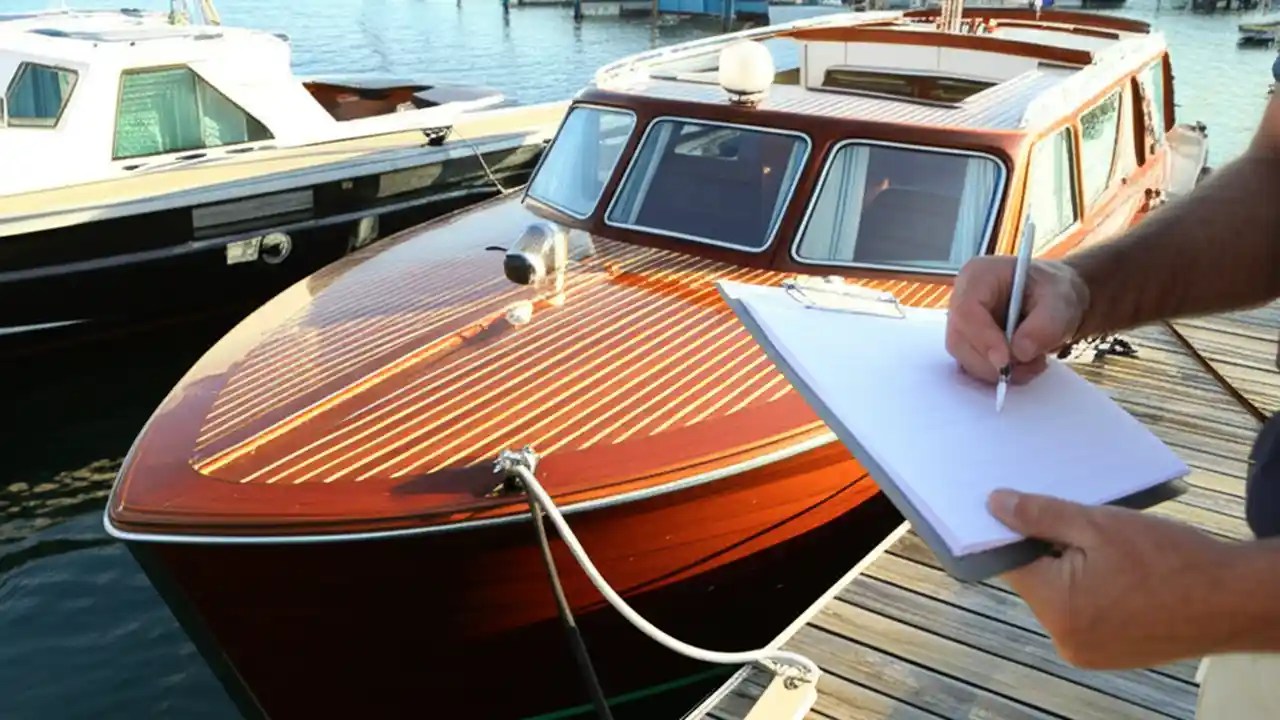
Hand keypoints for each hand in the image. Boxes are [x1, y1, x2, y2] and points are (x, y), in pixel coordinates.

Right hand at [946, 256, 1089, 383]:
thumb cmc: (1054, 292)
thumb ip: (1043, 325)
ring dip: (997, 371)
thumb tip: (1020, 353)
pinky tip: (1022, 366)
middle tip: (1028, 366)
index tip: (1006, 362)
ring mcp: (962, 323)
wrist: (1055, 301)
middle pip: (959, 339)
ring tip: (1032, 364)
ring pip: (964, 357)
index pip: (966, 311)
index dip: (983, 338)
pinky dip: (997, 374)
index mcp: (978, 275)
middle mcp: (961, 298)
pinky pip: (973, 366)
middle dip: (991, 362)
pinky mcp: (968, 343)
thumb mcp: (1060, 301)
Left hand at [988, 489, 1237, 668]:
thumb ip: (1041, 515)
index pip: (1009, 564)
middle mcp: (1066, 639)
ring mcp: (1089, 652)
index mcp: (1057, 608)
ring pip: (1060, 598)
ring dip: (1072, 571)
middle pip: (1035, 582)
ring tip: (1108, 550)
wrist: (1233, 598)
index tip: (1022, 510)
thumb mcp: (1098, 524)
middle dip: (1049, 551)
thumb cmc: (1170, 559)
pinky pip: (1084, 614)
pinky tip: (1119, 572)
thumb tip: (995, 504)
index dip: (1012, 533)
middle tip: (1081, 526)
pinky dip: (1092, 591)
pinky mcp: (1110, 654)